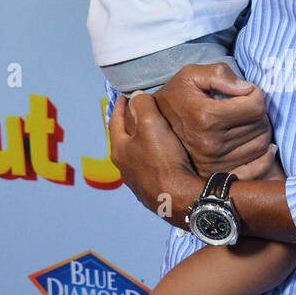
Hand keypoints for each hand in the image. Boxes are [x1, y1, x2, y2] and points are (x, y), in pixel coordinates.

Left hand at [108, 92, 200, 223]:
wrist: (180, 198)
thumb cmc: (163, 160)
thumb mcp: (152, 124)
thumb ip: (143, 106)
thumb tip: (136, 96)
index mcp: (120, 150)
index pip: (115, 123)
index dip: (120, 107)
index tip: (123, 97)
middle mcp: (125, 168)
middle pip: (124, 141)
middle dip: (130, 126)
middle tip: (137, 114)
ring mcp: (138, 183)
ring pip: (136, 157)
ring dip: (141, 145)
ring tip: (151, 136)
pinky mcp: (152, 193)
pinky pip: (150, 171)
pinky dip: (153, 160)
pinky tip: (163, 161)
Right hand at [153, 62, 273, 175]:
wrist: (155, 128)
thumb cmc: (177, 96)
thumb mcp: (190, 75)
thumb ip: (219, 73)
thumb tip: (247, 88)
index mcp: (205, 117)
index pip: (255, 107)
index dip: (255, 94)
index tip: (246, 92)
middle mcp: (211, 144)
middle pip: (260, 126)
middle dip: (259, 112)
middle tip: (247, 106)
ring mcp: (215, 163)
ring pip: (261, 145)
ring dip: (261, 131)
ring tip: (246, 122)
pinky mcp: (218, 175)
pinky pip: (257, 169)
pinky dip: (265, 157)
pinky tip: (265, 148)